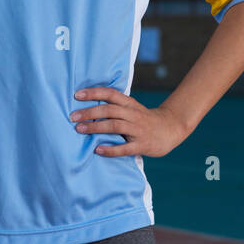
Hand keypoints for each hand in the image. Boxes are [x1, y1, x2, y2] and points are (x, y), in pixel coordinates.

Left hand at [70, 87, 187, 157]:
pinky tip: (98, 150)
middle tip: (73, 116)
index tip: (77, 94)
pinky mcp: (142, 145)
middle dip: (90, 112)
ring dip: (96, 127)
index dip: (94, 92)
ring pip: (115, 126)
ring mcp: (138, 130)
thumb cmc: (145, 119)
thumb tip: (88, 106)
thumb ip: (115, 107)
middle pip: (109, 110)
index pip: (110, 94)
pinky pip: (125, 148)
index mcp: (130, 104)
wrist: (171, 129)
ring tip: (79, 129)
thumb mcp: (132, 108)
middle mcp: (133, 115)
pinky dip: (111, 149)